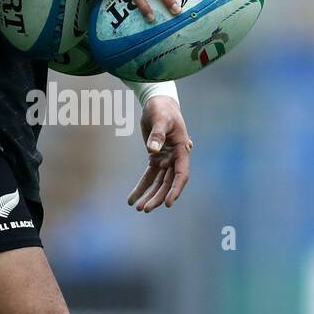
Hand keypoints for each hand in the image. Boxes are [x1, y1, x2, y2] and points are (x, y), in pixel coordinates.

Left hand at [127, 97, 193, 211]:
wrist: (158, 104)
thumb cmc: (162, 110)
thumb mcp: (160, 119)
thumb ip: (157, 134)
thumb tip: (152, 149)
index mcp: (182, 150)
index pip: (181, 174)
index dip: (175, 189)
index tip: (168, 203)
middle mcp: (175, 158)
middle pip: (168, 183)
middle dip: (158, 197)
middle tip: (145, 209)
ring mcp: (166, 159)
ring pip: (158, 183)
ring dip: (149, 195)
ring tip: (138, 208)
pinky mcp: (155, 158)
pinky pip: (149, 176)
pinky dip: (141, 187)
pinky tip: (132, 199)